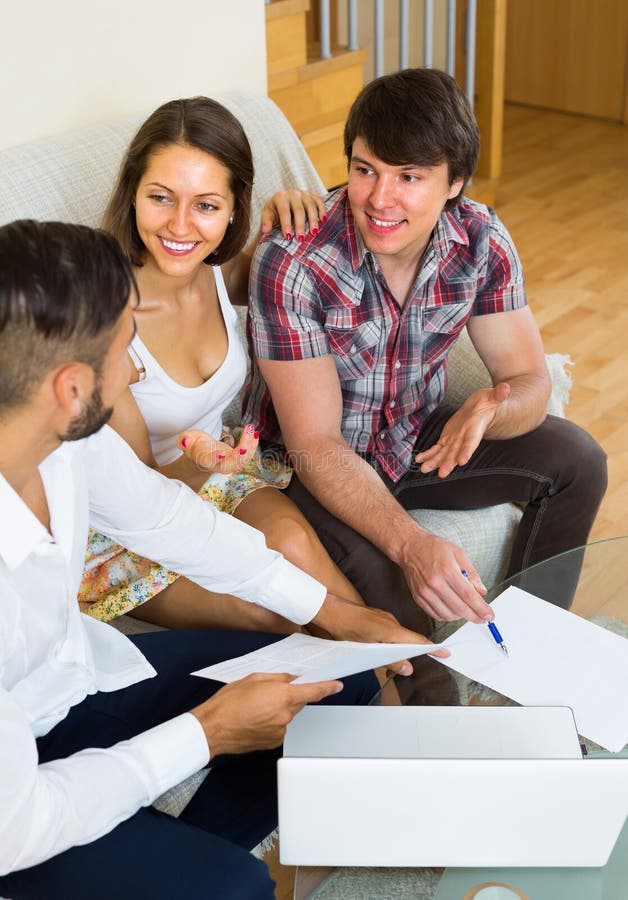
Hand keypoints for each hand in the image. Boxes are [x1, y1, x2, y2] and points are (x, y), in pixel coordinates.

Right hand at [177, 424, 258, 474]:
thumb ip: (184, 441)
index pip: (208, 462)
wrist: (203, 455)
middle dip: (237, 458)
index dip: (213, 459)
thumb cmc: (195, 446)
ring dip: (249, 447)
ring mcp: (229, 463)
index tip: (220, 453)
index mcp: (204, 461)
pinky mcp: (238, 459)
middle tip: (243, 448)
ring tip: (251, 431)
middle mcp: (218, 465)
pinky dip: (252, 444)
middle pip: (229, 466)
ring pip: (242, 460)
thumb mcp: (187, 440)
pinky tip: (254, 433)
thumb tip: (185, 441)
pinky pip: (248, 455)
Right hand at [190, 672, 342, 755]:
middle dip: (291, 695)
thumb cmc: (229, 702)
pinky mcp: (274, 741)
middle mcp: (285, 715)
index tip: (337, 685)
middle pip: (300, 702)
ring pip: (289, 714)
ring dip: (280, 708)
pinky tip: (256, 717)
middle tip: (271, 691)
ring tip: (257, 706)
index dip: (328, 687)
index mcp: (282, 696)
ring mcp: (280, 730)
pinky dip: (273, 720)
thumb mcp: (254, 679)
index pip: (313, 691)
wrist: (213, 729)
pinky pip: (281, 726)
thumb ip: (278, 678)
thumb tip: (292, 679)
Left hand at [260, 189, 326, 241]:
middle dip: (300, 225)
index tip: (288, 237)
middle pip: (298, 209)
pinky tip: (323, 220)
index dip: (286, 224)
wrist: (283, 201)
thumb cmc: (275, 211)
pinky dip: (322, 209)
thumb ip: (266, 222)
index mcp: (280, 197)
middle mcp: (292, 193)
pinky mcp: (312, 194)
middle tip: (301, 239)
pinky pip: (319, 201)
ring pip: (310, 205)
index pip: (284, 211)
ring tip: (314, 232)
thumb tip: (265, 230)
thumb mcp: (268, 215)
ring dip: (313, 220)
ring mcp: (303, 193)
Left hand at [310, 593, 450, 677]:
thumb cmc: (347, 627)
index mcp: (393, 630)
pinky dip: (389, 644)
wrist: (332, 611)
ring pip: (398, 638)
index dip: (433, 649)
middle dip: (412, 654)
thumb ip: (390, 660)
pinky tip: (379, 651)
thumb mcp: (369, 649)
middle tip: (408, 667)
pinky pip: (390, 633)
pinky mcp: (378, 618)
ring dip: (397, 651)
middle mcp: (392, 622)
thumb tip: (407, 668)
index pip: (419, 641)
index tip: (445, 653)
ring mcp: (385, 619)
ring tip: (388, 665)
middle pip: (410, 641)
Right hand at [399, 530, 490, 622]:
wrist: (409, 547)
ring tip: (467, 611)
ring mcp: (425, 592)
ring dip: (460, 617)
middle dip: (474, 617)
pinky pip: (435, 615)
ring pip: (447, 615)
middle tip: (482, 618)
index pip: (468, 595)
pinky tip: (453, 610)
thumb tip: (481, 591)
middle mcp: (435, 583)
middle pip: (459, 608)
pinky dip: (447, 616)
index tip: (489, 615)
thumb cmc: (433, 547)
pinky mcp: (418, 597)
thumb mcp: (458, 553)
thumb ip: (472, 573)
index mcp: (447, 570)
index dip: (481, 608)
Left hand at [415, 383, 510, 477]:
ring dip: (435, 462)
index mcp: (475, 429)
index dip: (467, 450)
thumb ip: (498, 394)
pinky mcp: (447, 439)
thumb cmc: (488, 403)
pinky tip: (419, 460)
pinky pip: (437, 449)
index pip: (472, 441)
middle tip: (442, 473)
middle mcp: (464, 438)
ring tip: (425, 469)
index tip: (462, 461)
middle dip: (449, 462)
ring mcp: (455, 440)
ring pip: (444, 453)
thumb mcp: (493, 396)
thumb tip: (505, 388)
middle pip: (457, 452)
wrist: (481, 410)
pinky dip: (429, 454)